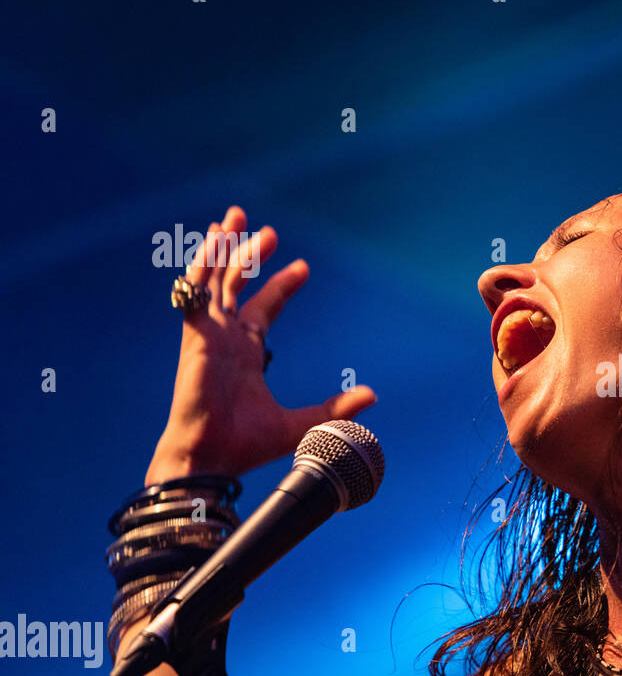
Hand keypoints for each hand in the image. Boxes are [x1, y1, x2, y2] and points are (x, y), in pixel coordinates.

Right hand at [146, 206, 376, 483]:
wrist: (210, 457)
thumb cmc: (245, 446)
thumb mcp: (302, 424)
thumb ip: (335, 407)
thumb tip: (373, 395)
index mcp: (245, 354)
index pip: (262, 309)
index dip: (281, 286)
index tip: (303, 267)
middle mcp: (224, 339)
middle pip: (235, 286)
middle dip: (249, 256)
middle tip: (270, 232)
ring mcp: (207, 335)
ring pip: (213, 281)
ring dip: (225, 249)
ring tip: (237, 218)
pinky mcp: (194, 336)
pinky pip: (194, 292)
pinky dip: (201, 266)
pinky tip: (214, 241)